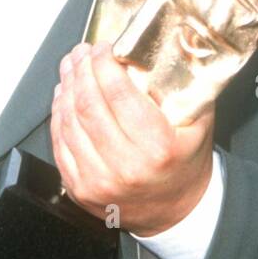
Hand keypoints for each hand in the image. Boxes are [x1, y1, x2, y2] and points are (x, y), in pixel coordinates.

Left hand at [50, 40, 214, 237]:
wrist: (177, 212)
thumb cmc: (186, 161)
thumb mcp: (198, 121)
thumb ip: (181, 86)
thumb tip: (155, 48)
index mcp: (157, 147)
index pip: (118, 93)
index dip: (104, 63)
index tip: (103, 46)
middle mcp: (125, 166)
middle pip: (88, 104)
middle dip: (81, 69)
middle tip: (81, 51)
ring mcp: (98, 181)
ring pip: (69, 122)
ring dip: (66, 87)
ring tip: (71, 67)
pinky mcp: (79, 188)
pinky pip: (60, 143)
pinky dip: (58, 114)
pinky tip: (63, 95)